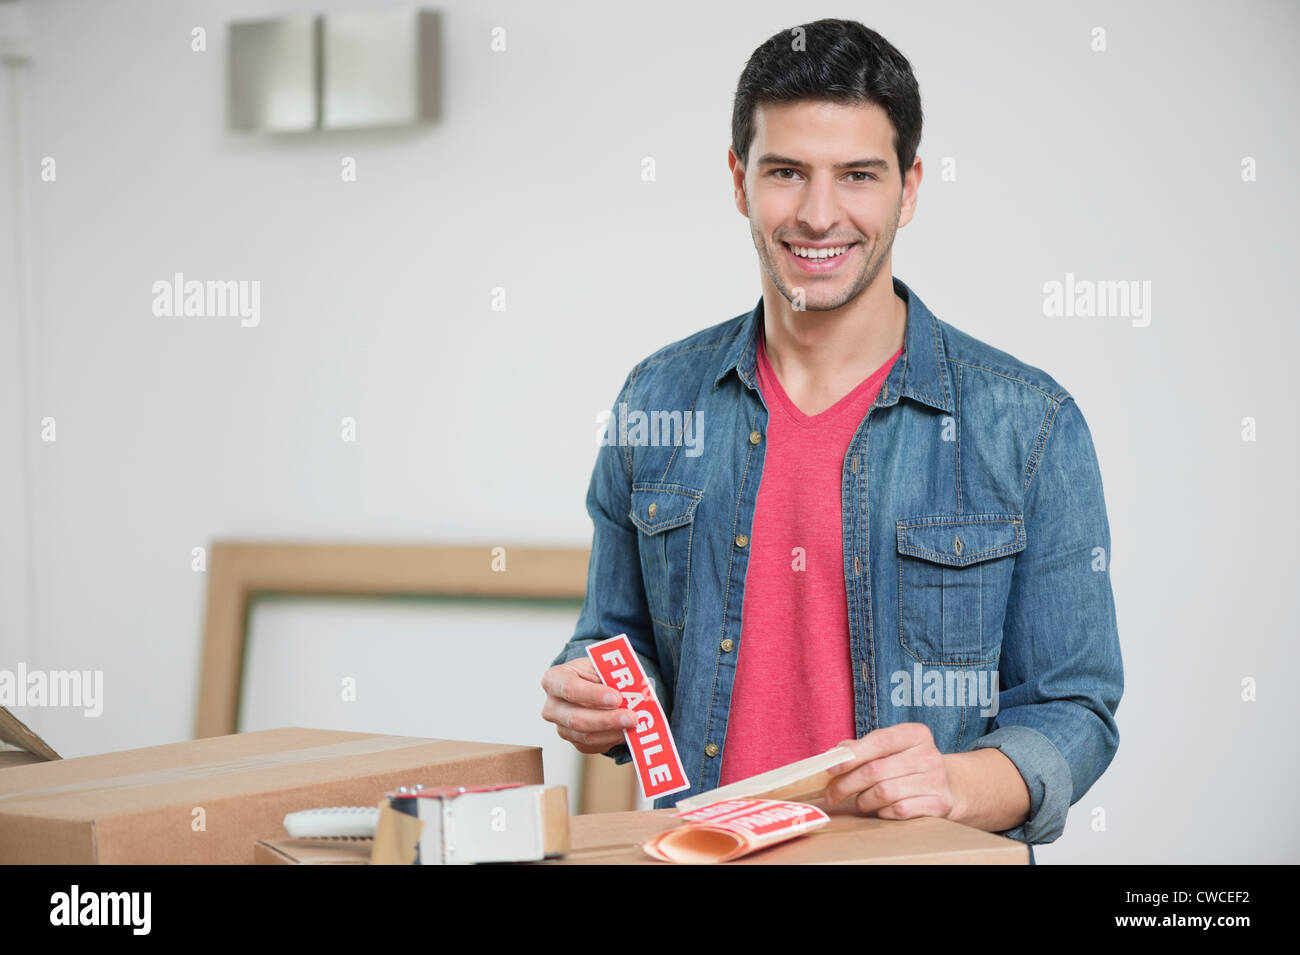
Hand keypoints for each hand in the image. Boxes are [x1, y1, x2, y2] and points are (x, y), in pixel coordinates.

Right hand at [540, 657, 637, 754]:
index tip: (617, 698)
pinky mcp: (573, 741)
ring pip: (586, 736)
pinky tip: (627, 732)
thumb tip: (634, 691)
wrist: (590, 685)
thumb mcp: (600, 665)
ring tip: (634, 726)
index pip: (569, 688)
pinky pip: (593, 746)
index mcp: (554, 680)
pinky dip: (612, 740)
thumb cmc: (594, 673)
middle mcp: (552, 707)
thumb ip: (612, 676)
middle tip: (632, 718)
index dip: (593, 695)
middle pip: (576, 719)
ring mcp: (561, 727)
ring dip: (613, 732)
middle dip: (607, 719)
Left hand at [823, 723, 957, 820]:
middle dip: (847, 784)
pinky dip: (883, 812)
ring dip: (863, 800)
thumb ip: (863, 748)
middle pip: (876, 770)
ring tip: (859, 801)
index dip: (852, 755)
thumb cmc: (911, 765)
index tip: (830, 768)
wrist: (952, 787)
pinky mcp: (939, 804)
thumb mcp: (893, 749)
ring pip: (884, 792)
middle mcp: (928, 755)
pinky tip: (880, 809)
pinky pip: (899, 810)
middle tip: (832, 794)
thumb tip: (835, 753)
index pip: (879, 741)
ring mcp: (936, 780)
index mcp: (916, 734)